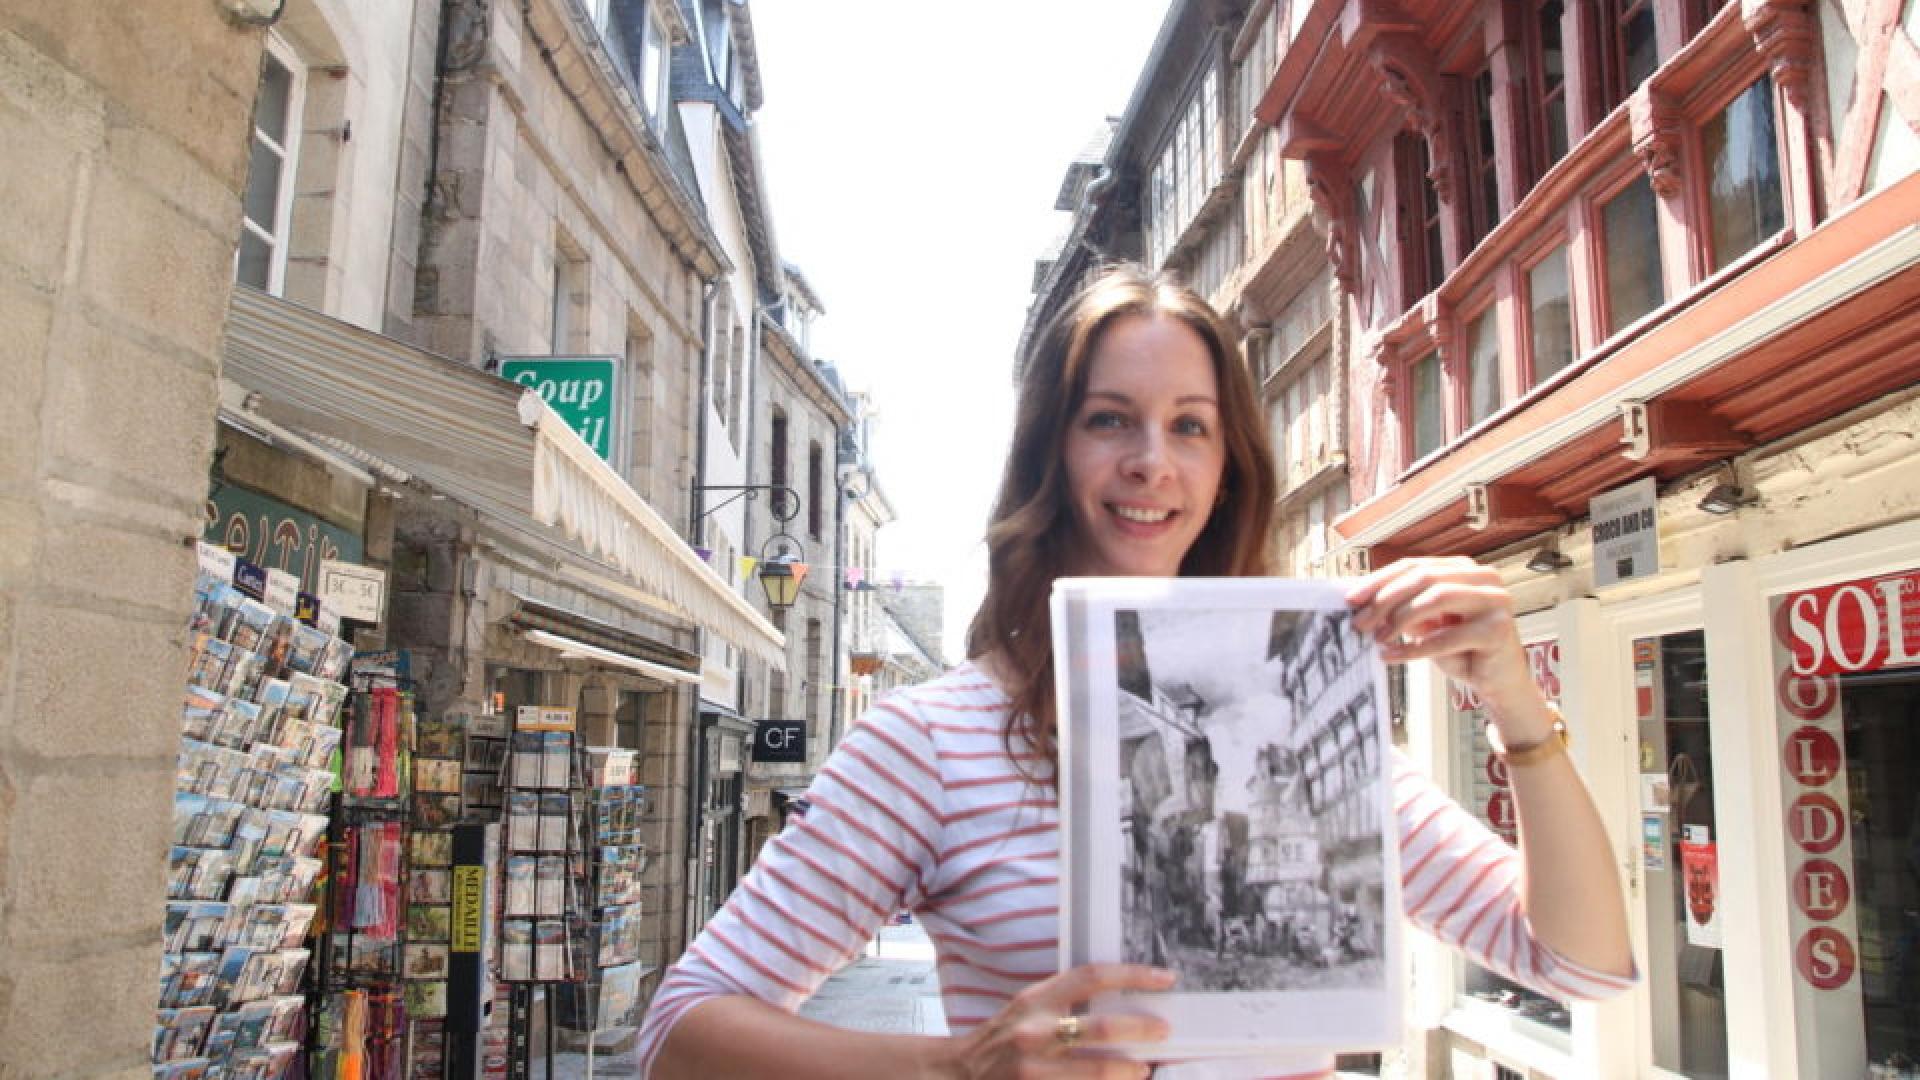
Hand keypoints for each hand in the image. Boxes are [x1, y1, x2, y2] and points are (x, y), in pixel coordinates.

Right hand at [936, 964, 1173, 1078]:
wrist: (960, 1073)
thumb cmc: (1001, 1040)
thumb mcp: (1028, 1009)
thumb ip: (1065, 1003)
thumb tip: (1121, 1005)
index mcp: (1036, 1000)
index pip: (1092, 977)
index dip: (1133, 975)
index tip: (1164, 978)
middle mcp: (1035, 1032)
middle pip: (1102, 1026)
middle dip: (1141, 1029)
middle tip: (1162, 1031)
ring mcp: (1034, 1068)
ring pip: (1096, 1069)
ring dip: (1127, 1070)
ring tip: (1142, 1069)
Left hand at [1347, 557, 1549, 740]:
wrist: (1498, 682)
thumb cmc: (1462, 649)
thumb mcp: (1427, 623)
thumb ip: (1402, 606)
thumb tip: (1360, 599)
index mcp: (1463, 569)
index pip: (1414, 566)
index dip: (1380, 580)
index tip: (1352, 599)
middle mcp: (1483, 578)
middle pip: (1424, 578)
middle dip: (1386, 599)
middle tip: (1361, 621)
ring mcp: (1494, 601)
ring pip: (1438, 597)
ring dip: (1400, 619)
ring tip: (1378, 638)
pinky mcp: (1497, 630)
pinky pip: (1447, 637)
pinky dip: (1414, 648)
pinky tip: (1392, 656)